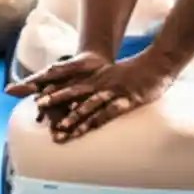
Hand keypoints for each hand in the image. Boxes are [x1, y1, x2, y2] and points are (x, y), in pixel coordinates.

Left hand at [19, 53, 176, 141]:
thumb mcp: (112, 73)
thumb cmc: (136, 71)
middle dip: (55, 99)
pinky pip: (107, 112)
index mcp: (96, 75)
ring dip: (73, 115)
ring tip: (59, 127)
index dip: (53, 88)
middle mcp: (101, 82)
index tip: (36, 96)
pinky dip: (94, 121)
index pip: (70, 81)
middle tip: (38, 107)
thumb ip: (98, 80)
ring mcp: (113, 90)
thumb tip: (85, 92)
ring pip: (88, 104)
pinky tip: (85, 129)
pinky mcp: (126, 99)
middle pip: (74, 91)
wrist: (158, 63)